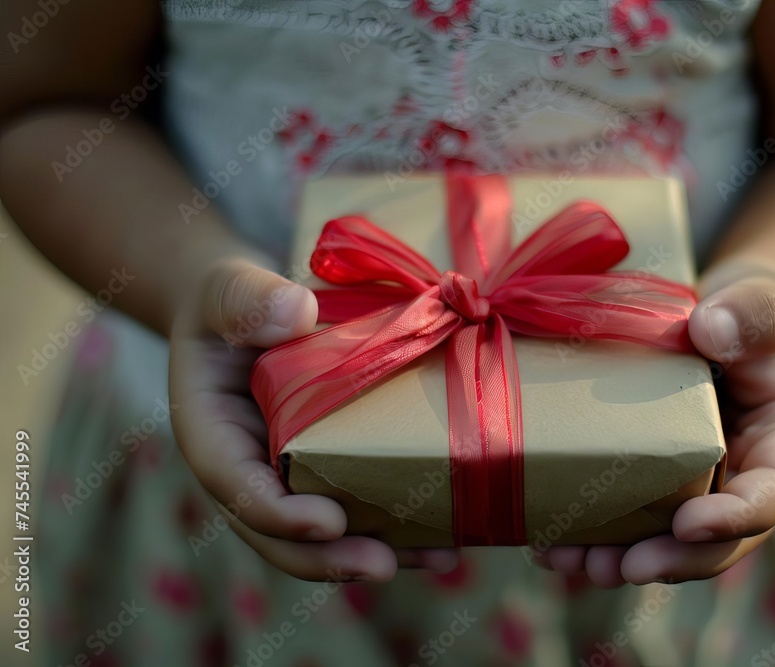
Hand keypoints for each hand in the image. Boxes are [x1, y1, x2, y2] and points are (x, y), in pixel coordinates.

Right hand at [168, 257, 457, 580]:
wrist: (250, 313)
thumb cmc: (234, 302)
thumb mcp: (230, 288)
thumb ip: (249, 298)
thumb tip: (295, 314)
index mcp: (213, 435)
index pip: (236, 486)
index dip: (278, 514)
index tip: (328, 521)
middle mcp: (251, 471)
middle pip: (280, 533)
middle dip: (330, 557)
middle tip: (382, 566)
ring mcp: (292, 477)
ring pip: (326, 533)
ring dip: (380, 551)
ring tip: (439, 559)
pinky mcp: (329, 470)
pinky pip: (360, 506)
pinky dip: (401, 526)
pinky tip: (450, 534)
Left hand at [539, 262, 774, 585]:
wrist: (729, 318)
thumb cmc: (755, 310)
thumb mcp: (764, 301)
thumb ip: (753, 314)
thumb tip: (711, 331)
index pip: (774, 490)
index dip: (735, 516)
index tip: (687, 524)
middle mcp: (747, 479)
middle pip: (718, 536)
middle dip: (671, 559)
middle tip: (621, 568)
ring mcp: (701, 486)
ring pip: (667, 539)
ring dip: (618, 558)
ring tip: (568, 562)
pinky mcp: (658, 480)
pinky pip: (631, 516)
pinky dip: (593, 532)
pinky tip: (547, 540)